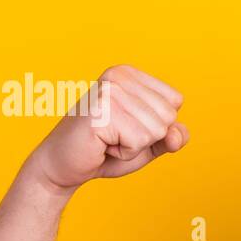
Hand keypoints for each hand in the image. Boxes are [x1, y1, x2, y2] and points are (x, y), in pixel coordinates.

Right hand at [26, 64, 187, 191]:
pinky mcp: (103, 110)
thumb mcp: (148, 143)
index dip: (156, 125)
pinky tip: (102, 145)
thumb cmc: (105, 151)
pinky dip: (124, 153)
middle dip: (147, 137)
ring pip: (157, 129)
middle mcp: (119, 76)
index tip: (125, 127)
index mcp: (130, 74)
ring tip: (108, 140)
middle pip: (169, 116)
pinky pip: (140, 141)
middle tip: (115, 136)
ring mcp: (110, 90)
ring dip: (135, 146)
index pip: (176, 101)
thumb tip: (177, 135)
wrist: (63, 166)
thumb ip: (171, 137)